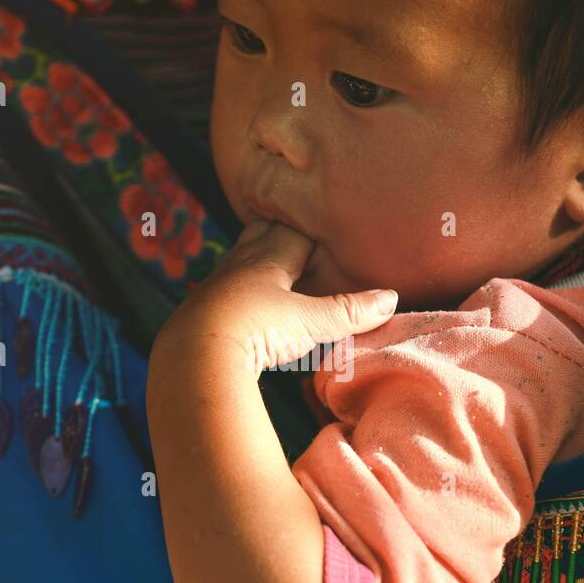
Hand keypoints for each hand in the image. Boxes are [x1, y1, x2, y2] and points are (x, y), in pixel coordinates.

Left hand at [156, 220, 398, 374]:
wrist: (193, 354)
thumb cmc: (255, 329)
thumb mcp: (308, 322)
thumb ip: (347, 311)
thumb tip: (391, 299)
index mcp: (268, 258)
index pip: (292, 230)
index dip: (309, 229)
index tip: (324, 228)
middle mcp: (240, 265)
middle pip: (260, 235)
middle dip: (278, 234)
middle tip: (296, 238)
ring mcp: (216, 287)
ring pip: (239, 261)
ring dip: (255, 262)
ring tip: (271, 269)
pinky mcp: (199, 313)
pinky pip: (223, 292)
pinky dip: (237, 293)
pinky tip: (242, 308)